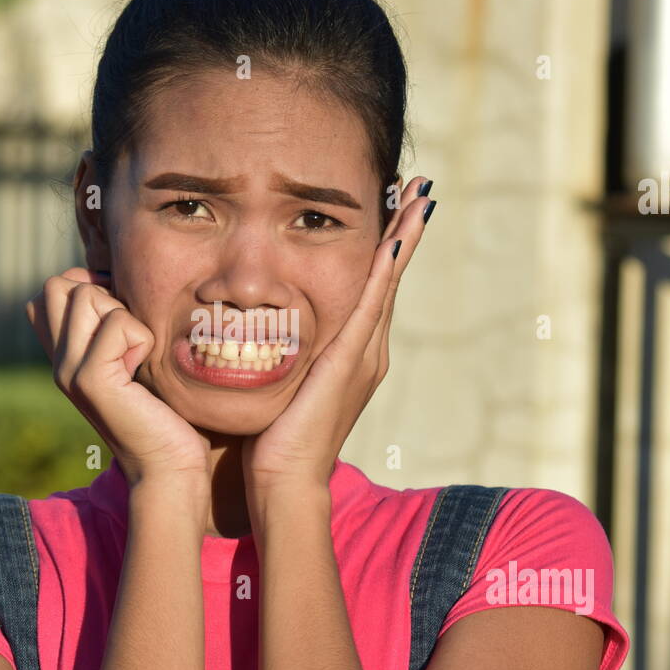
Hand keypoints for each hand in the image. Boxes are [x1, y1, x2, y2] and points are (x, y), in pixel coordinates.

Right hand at [26, 267, 209, 488]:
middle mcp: (58, 362)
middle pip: (57, 285)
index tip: (122, 318)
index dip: (88, 286)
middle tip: (128, 336)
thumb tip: (109, 279)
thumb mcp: (134, 359)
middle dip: (101, 294)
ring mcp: (68, 371)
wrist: (170, 467)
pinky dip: (141, 338)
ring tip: (136, 355)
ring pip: (84, 295)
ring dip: (123, 315)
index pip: (49, 291)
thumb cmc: (165, 412)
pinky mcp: (90, 380)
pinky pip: (117, 324)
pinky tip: (143, 369)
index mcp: (63, 356)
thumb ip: (116, 325)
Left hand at [241, 176, 432, 502]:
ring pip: (388, 283)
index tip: (392, 207)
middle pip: (388, 278)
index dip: (383, 248)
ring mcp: (364, 356)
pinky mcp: (350, 362)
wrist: (282, 481)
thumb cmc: (270, 440)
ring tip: (418, 197)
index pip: (371, 288)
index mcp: (351, 354)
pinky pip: (372, 305)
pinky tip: (393, 237)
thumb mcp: (278, 382)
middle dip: (403, 231)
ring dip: (403, 238)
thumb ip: (275, 352)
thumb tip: (251, 326)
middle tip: (418, 188)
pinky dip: (385, 270)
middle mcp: (367, 351)